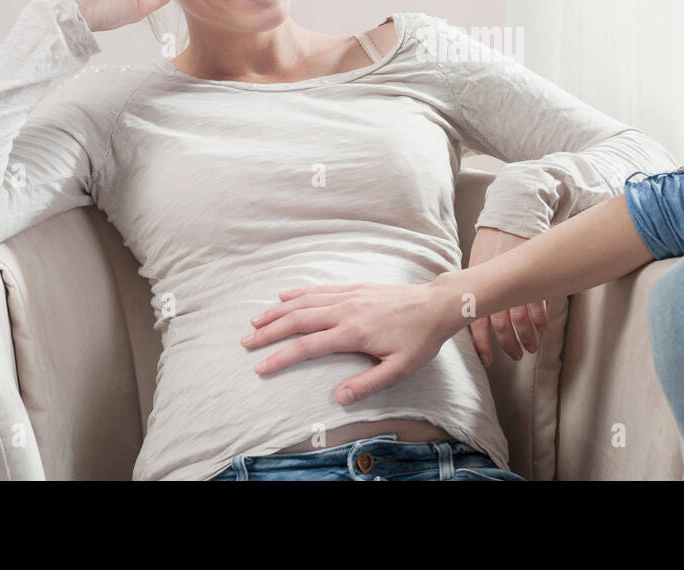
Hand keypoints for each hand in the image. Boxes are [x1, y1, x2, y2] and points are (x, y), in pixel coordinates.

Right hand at [241, 282, 467, 405]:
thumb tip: (339, 397)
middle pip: (297, 319)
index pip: (308, 346)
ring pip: (304, 301)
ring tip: (255, 321)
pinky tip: (284, 296)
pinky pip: (320, 288)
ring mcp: (349, 295)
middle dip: (269, 331)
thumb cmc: (420, 339)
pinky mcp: (355, 287)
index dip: (281, 357)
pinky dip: (298, 292)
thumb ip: (369, 383)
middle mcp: (346, 310)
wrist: (437, 305)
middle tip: (246, 342)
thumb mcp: (400, 368)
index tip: (260, 366)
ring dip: (277, 311)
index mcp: (353, 332)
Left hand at [467, 227, 546, 364]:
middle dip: (509, 344)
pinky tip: (542, 329)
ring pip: (522, 317)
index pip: (478, 322)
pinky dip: (541, 318)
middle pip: (502, 324)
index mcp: (479, 285)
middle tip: (516, 357)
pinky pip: (538, 302)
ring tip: (531, 348)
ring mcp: (517, 282)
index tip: (487, 360)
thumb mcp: (475, 264)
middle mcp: (497, 286)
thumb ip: (475, 287)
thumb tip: (470, 310)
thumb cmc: (490, 242)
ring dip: (527, 336)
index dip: (483, 344)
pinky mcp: (533, 276)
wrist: (510, 218)